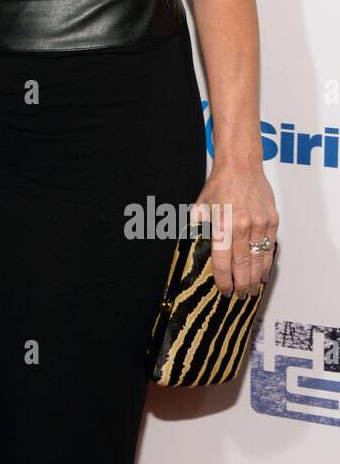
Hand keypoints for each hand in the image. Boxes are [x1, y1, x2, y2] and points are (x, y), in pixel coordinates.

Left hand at [189, 165, 278, 297]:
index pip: (223, 262)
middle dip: (242, 285)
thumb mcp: (200, 207)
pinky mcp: (272, 221)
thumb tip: (191, 247)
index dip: (224, 281)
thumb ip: (198, 228)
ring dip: (256, 278)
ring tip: (253, 290)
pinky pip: (270, 247)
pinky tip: (263, 272)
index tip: (224, 291)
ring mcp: (260, 224)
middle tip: (241, 297)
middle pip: (244, 266)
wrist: (241, 166)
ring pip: (259, 260)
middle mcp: (243, 227)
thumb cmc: (219, 185)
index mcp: (223, 226)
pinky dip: (267, 262)